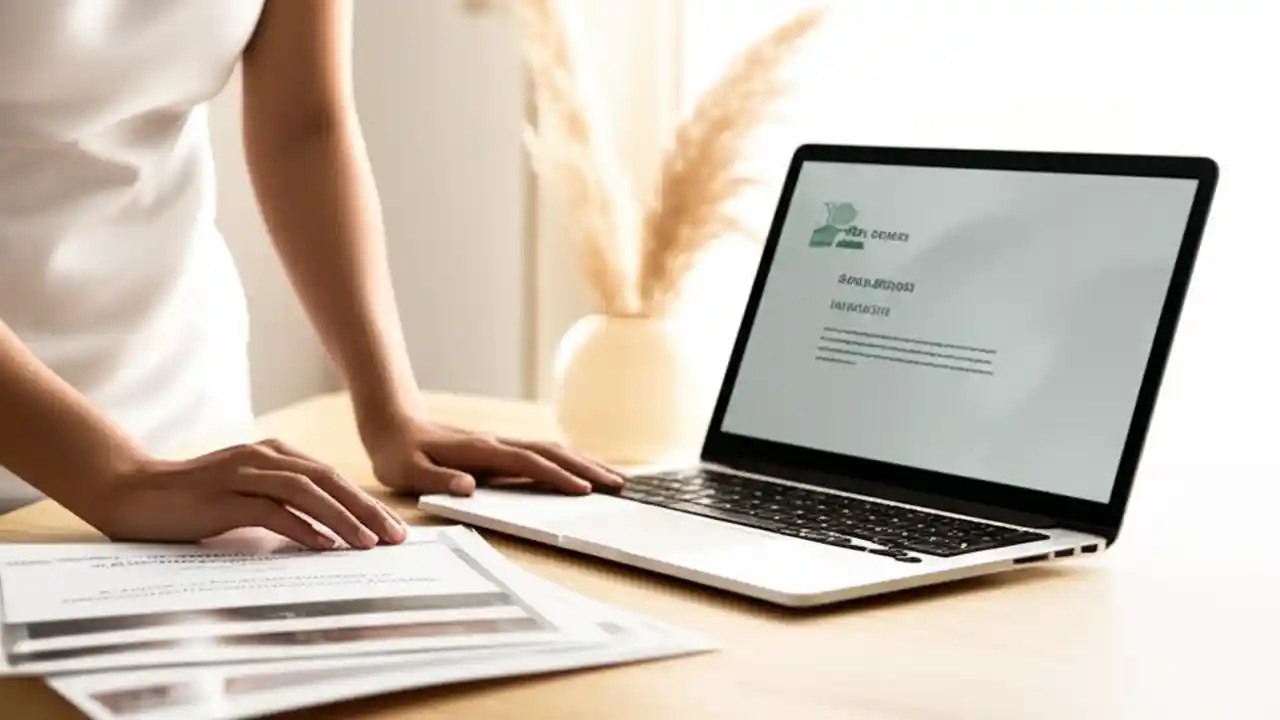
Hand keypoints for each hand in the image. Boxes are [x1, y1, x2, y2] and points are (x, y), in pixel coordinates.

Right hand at [84, 439, 407, 550]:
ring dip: (343, 518)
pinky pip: (272, 510)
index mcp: (274, 454)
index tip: (392, 527)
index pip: (331, 478)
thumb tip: (326, 530)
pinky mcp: (224, 497)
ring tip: (368, 543)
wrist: (133, 492)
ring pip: (307, 492)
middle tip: (395, 536)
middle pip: (328, 481)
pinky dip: (302, 527)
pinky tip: (324, 545)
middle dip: (366, 509)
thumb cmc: (193, 501)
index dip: (364, 501)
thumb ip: (281, 503)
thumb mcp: (245, 496)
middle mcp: (263, 457)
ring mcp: (243, 474)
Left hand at [364, 414, 625, 496]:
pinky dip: (569, 460)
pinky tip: (584, 470)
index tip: (584, 491)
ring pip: (553, 449)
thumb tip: (469, 487)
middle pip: (552, 452)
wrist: (394, 423)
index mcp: (480, 451)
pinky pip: (543, 453)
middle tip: (619, 484)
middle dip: (587, 468)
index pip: (527, 464)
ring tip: (615, 478)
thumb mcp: (408, 471)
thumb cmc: (399, 452)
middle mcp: (498, 443)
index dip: (556, 477)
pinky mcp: (502, 449)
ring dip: (585, 463)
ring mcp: (502, 444)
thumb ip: (438, 478)